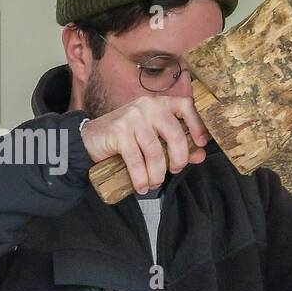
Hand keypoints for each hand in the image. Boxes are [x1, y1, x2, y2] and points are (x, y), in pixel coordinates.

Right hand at [80, 95, 209, 193]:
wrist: (90, 140)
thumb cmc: (127, 139)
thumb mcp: (153, 138)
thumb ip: (176, 145)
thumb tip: (200, 155)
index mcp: (159, 104)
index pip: (186, 105)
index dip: (197, 124)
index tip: (201, 143)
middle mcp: (147, 106)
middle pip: (174, 134)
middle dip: (179, 158)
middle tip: (174, 170)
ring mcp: (132, 117)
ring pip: (155, 151)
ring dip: (157, 173)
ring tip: (154, 183)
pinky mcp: (119, 131)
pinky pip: (137, 160)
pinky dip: (141, 178)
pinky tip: (141, 186)